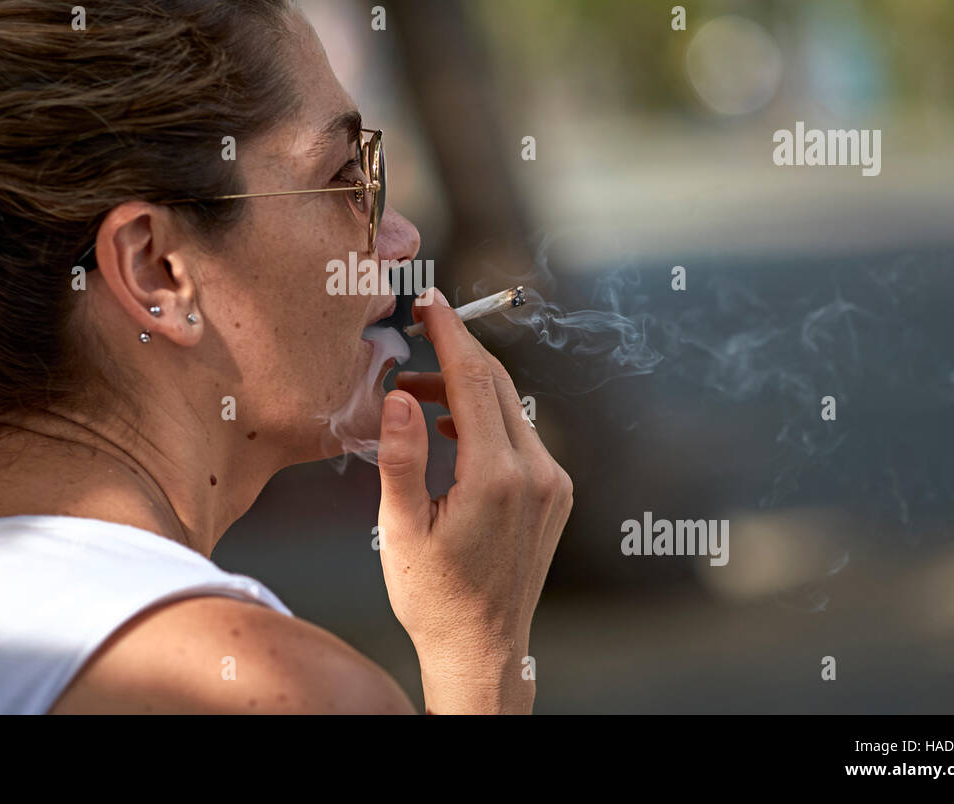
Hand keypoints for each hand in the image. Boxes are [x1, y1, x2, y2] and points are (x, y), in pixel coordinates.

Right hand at [375, 288, 572, 710]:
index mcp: (498, 478)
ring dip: (466, 389)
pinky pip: (521, 435)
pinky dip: (486, 418)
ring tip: (413, 397)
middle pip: (498, 385)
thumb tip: (399, 399)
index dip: (450, 335)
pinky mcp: (555, 494)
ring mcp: (553, 484)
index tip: (429, 302)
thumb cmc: (436, 599)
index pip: (475, 381)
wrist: (482, 651)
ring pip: (510, 408)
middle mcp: (537, 474)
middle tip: (417, 332)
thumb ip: (400, 458)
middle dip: (456, 354)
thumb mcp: (401, 529)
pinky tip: (451, 428)